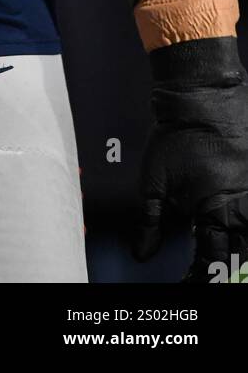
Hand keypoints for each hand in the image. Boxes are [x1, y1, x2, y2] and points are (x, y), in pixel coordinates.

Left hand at [134, 37, 247, 282]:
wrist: (202, 95)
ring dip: (240, 252)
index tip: (187, 284)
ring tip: (227, 260)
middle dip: (224, 270)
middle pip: (239, 256)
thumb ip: (150, 222)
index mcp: (214, 211)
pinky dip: (245, 228)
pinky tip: (236, 231)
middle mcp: (241, 207)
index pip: (211, 261)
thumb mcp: (154, 180)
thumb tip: (142, 254)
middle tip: (208, 277)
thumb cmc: (176, 134)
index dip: (199, 278)